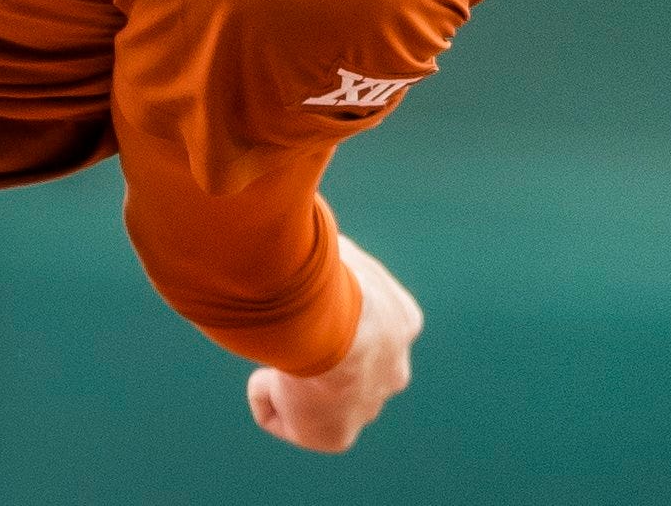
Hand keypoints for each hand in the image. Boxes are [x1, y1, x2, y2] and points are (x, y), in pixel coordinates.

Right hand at [245, 234, 423, 452]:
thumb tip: (300, 232)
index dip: (327, 308)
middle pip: (348, 366)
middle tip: (286, 329)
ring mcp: (368, 407)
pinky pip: (288, 421)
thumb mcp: (330, 247)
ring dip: (291, 375)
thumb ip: (322, 251)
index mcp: (401, 322)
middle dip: (314, 352)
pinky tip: (275, 375)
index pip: (368, 319)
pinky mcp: (337, 438)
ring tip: (279, 351)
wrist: (334, 326)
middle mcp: (393, 370)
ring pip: (316, 395)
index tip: (304, 298)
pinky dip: (269, 396)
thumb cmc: (331, 278)